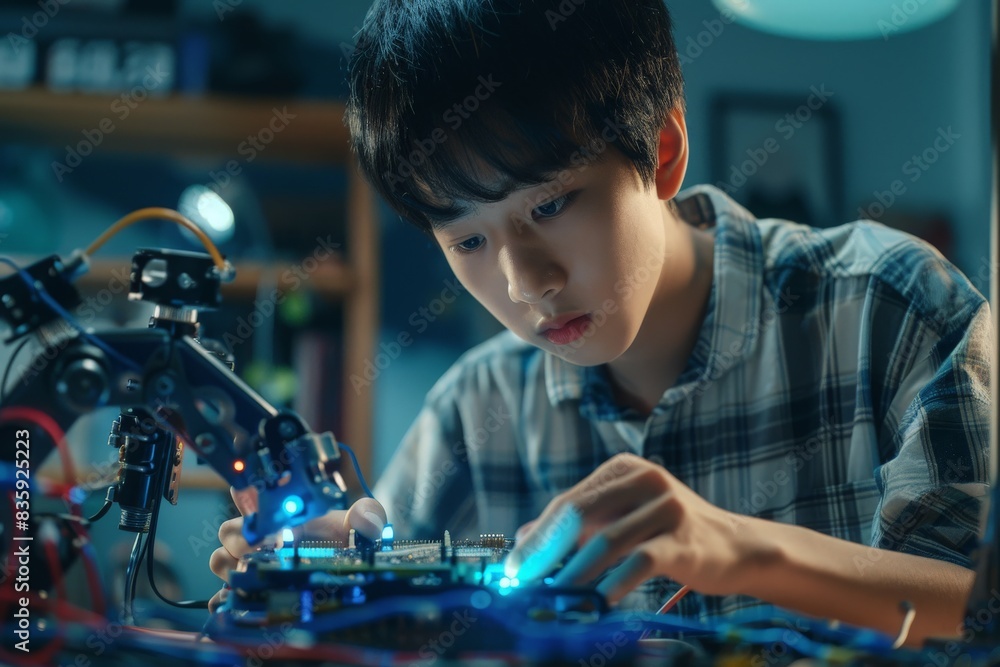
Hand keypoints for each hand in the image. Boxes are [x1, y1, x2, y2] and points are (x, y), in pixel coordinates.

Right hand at [208, 486, 385, 611]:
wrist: (352, 572)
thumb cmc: (351, 543)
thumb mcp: (363, 526)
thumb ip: (368, 514)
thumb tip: (363, 517)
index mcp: (282, 516)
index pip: (247, 498)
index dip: (243, 499)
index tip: (253, 509)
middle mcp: (262, 538)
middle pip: (227, 532)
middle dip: (240, 540)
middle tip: (266, 550)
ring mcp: (254, 564)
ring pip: (219, 559)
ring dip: (230, 566)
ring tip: (255, 574)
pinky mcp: (251, 591)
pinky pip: (221, 595)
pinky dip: (221, 599)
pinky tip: (233, 603)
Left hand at [507, 453, 767, 603]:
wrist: (734, 546)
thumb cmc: (670, 532)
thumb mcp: (623, 517)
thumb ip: (578, 523)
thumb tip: (525, 534)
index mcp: (624, 469)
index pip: (569, 501)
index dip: (539, 534)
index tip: (516, 563)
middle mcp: (645, 479)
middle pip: (580, 513)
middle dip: (546, 550)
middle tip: (524, 578)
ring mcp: (667, 507)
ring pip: (606, 539)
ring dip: (574, 571)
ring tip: (555, 594)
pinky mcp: (683, 539)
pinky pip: (639, 561)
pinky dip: (615, 582)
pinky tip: (600, 599)